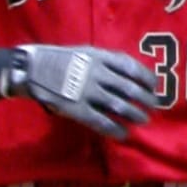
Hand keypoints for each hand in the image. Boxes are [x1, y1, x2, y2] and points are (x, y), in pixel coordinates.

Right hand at [7, 45, 160, 138]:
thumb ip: (106, 61)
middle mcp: (97, 74)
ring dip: (135, 114)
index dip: (146, 78)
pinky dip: (116, 129)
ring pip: (120, 106)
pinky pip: (102, 122)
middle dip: (145, 99)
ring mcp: (87, 92)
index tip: (154, 86)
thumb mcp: (85, 52)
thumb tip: (129, 73)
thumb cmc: (60, 60)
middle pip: (130, 88)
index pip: (131, 67)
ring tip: (143, 120)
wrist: (33, 70)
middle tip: (154, 106)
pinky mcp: (77, 109)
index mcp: (99, 57)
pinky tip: (123, 133)